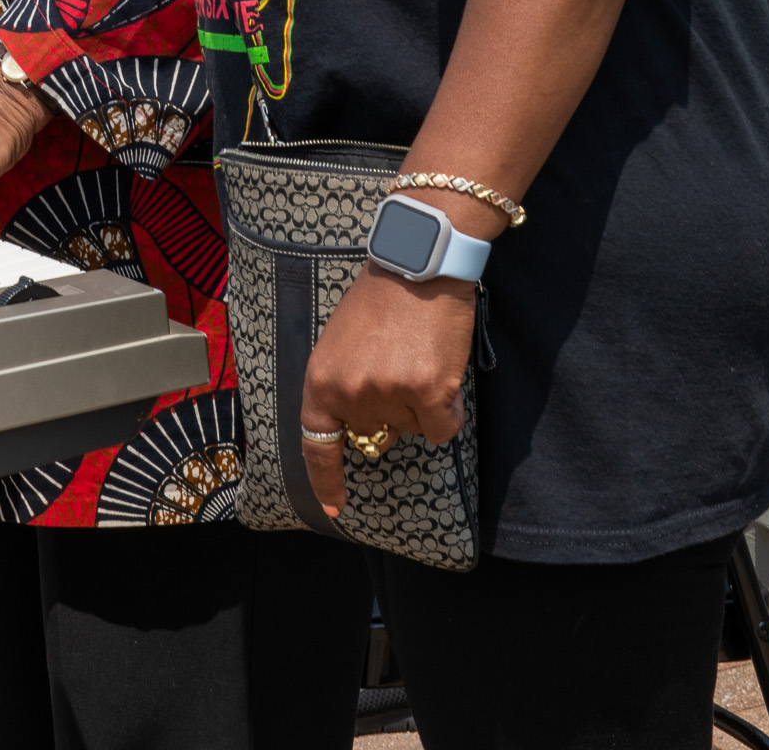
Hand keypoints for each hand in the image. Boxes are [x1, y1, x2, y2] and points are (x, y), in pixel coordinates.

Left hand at [299, 266, 475, 517]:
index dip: (327, 478)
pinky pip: (443, 429)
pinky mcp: (427, 394)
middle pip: (379, 433)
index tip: (333, 507)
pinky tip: (444, 370)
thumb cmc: (382, 297)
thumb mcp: (342, 341)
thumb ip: (347, 386)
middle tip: (400, 362)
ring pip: (414, 429)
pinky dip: (449, 410)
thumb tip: (370, 434)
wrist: (419, 262)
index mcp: (321, 379)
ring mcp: (388, 396)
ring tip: (420, 355)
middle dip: (392, 410)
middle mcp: (350, 394)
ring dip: (423, 404)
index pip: (318, 443)